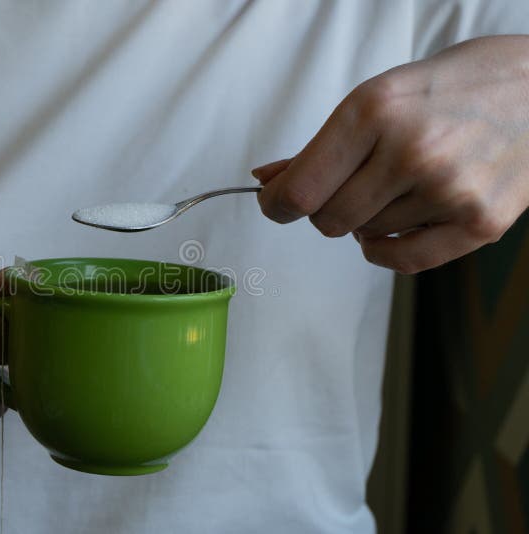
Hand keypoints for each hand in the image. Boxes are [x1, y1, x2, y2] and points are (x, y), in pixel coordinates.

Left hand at [254, 36, 528, 273]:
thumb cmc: (453, 88)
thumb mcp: (378, 97)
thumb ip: (320, 147)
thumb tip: (267, 180)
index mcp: (374, 111)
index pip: (301, 189)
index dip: (277, 204)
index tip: (276, 204)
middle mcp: (410, 151)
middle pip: (327, 219)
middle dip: (324, 208)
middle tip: (346, 186)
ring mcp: (448, 189)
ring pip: (364, 235)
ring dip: (365, 219)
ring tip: (394, 186)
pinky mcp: (481, 222)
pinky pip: (403, 260)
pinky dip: (384, 250)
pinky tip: (387, 231)